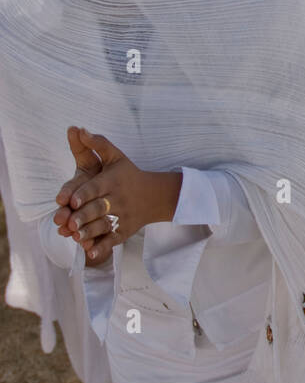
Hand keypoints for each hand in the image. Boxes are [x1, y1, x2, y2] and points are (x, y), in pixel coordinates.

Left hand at [53, 127, 181, 265]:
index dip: (85, 193)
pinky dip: (102, 248)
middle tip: (69, 222)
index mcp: (113, 181)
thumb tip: (77, 128)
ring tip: (75, 237)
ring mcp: (122, 217)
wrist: (156, 195)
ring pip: (104, 226)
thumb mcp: (116, 156)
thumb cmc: (129, 174)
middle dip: (84, 216)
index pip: (97, 187)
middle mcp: (118, 200)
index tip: (72, 199)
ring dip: (89, 232)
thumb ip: (98, 144)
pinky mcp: (124, 231)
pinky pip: (113, 240)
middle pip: (99, 209)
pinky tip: (90, 253)